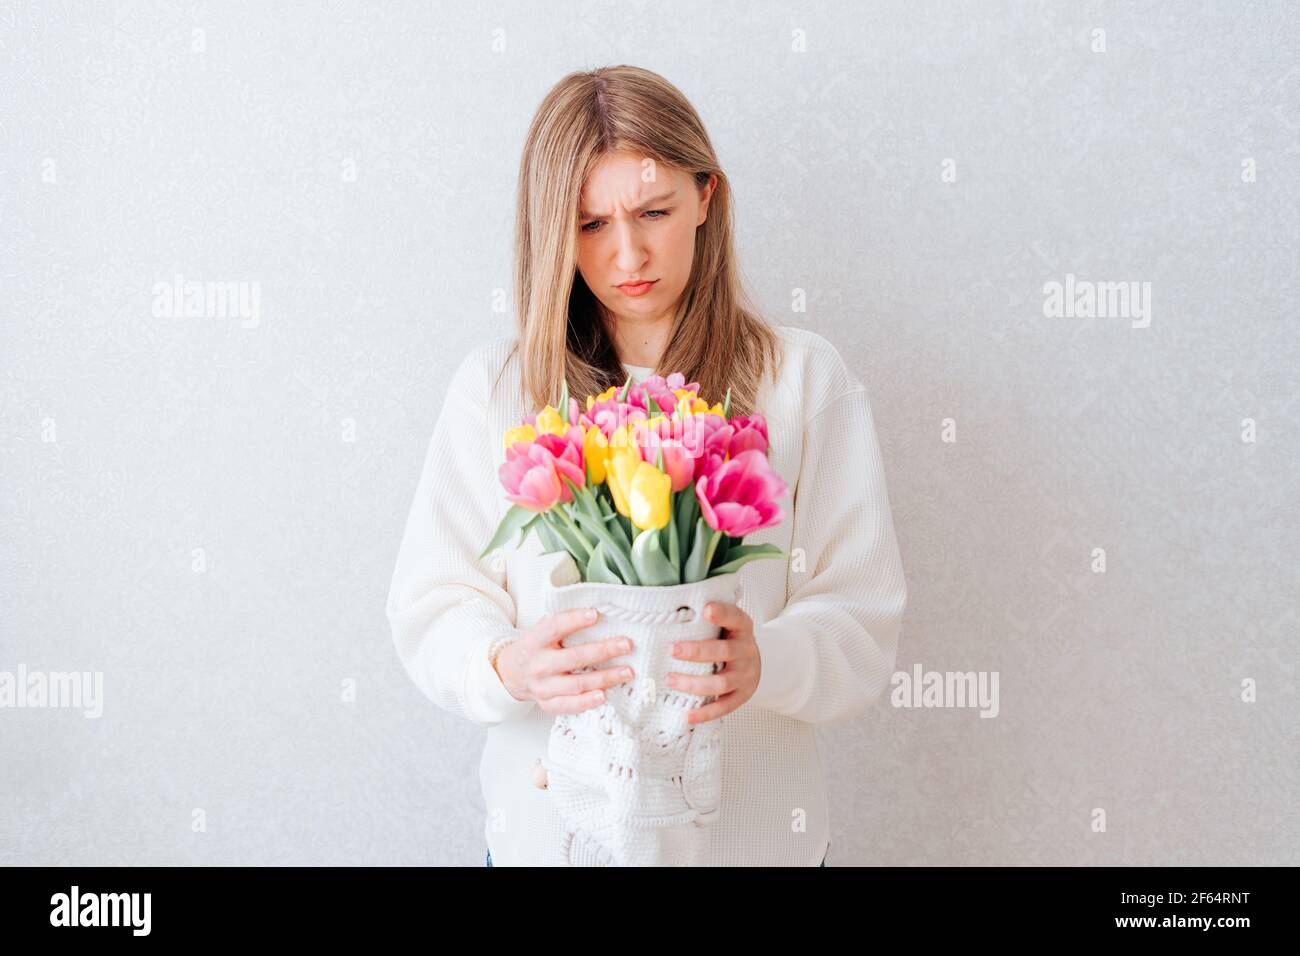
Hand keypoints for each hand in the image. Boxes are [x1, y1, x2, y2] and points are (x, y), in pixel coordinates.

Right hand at [494, 608, 634, 714]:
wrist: (510, 674)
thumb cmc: (534, 648)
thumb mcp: (540, 630)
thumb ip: (563, 622)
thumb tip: (598, 613)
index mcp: (535, 641)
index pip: (554, 627)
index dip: (574, 620)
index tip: (595, 614)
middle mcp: (538, 664)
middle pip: (574, 658)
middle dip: (603, 650)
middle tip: (626, 644)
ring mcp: (543, 687)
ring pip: (576, 684)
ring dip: (605, 678)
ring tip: (627, 671)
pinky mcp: (547, 703)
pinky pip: (568, 705)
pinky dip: (586, 702)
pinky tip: (604, 695)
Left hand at [667, 601, 759, 724]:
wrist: (755, 662)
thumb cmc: (729, 639)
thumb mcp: (727, 622)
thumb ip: (708, 616)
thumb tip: (670, 605)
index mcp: (742, 628)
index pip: (735, 617)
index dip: (722, 613)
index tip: (705, 609)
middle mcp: (745, 651)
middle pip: (723, 652)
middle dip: (696, 652)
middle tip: (672, 650)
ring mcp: (744, 676)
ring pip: (720, 683)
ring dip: (694, 683)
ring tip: (670, 680)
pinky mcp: (740, 696)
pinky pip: (723, 707)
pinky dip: (705, 713)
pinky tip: (687, 716)